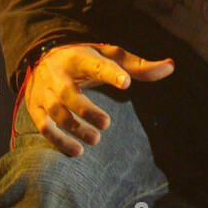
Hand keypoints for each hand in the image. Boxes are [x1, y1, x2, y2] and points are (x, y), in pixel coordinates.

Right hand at [24, 42, 174, 156]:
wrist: (43, 58)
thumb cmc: (87, 59)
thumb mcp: (111, 56)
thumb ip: (139, 66)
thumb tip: (171, 67)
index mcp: (79, 57)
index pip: (96, 64)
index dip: (110, 73)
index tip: (126, 83)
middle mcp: (58, 74)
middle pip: (69, 93)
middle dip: (87, 110)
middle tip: (107, 123)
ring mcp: (45, 92)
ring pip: (56, 112)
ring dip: (75, 128)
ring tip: (96, 139)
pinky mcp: (36, 108)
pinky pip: (44, 127)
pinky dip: (59, 141)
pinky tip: (77, 151)